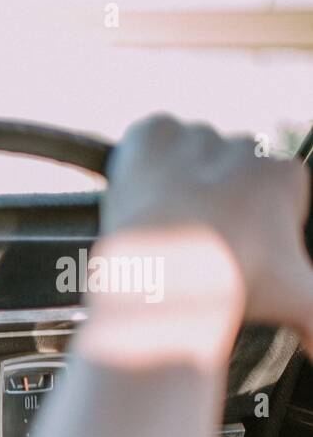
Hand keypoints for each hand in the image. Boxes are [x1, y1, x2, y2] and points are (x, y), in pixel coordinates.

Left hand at [99, 115, 312, 347]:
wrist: (166, 275)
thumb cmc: (229, 286)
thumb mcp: (298, 300)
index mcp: (286, 177)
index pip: (264, 192)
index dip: (240, 224)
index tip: (224, 249)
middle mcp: (244, 148)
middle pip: (223, 173)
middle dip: (207, 203)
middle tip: (189, 244)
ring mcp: (196, 138)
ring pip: (185, 157)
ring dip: (174, 184)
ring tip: (166, 228)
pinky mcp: (151, 136)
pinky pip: (146, 139)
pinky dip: (139, 162)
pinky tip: (145, 198)